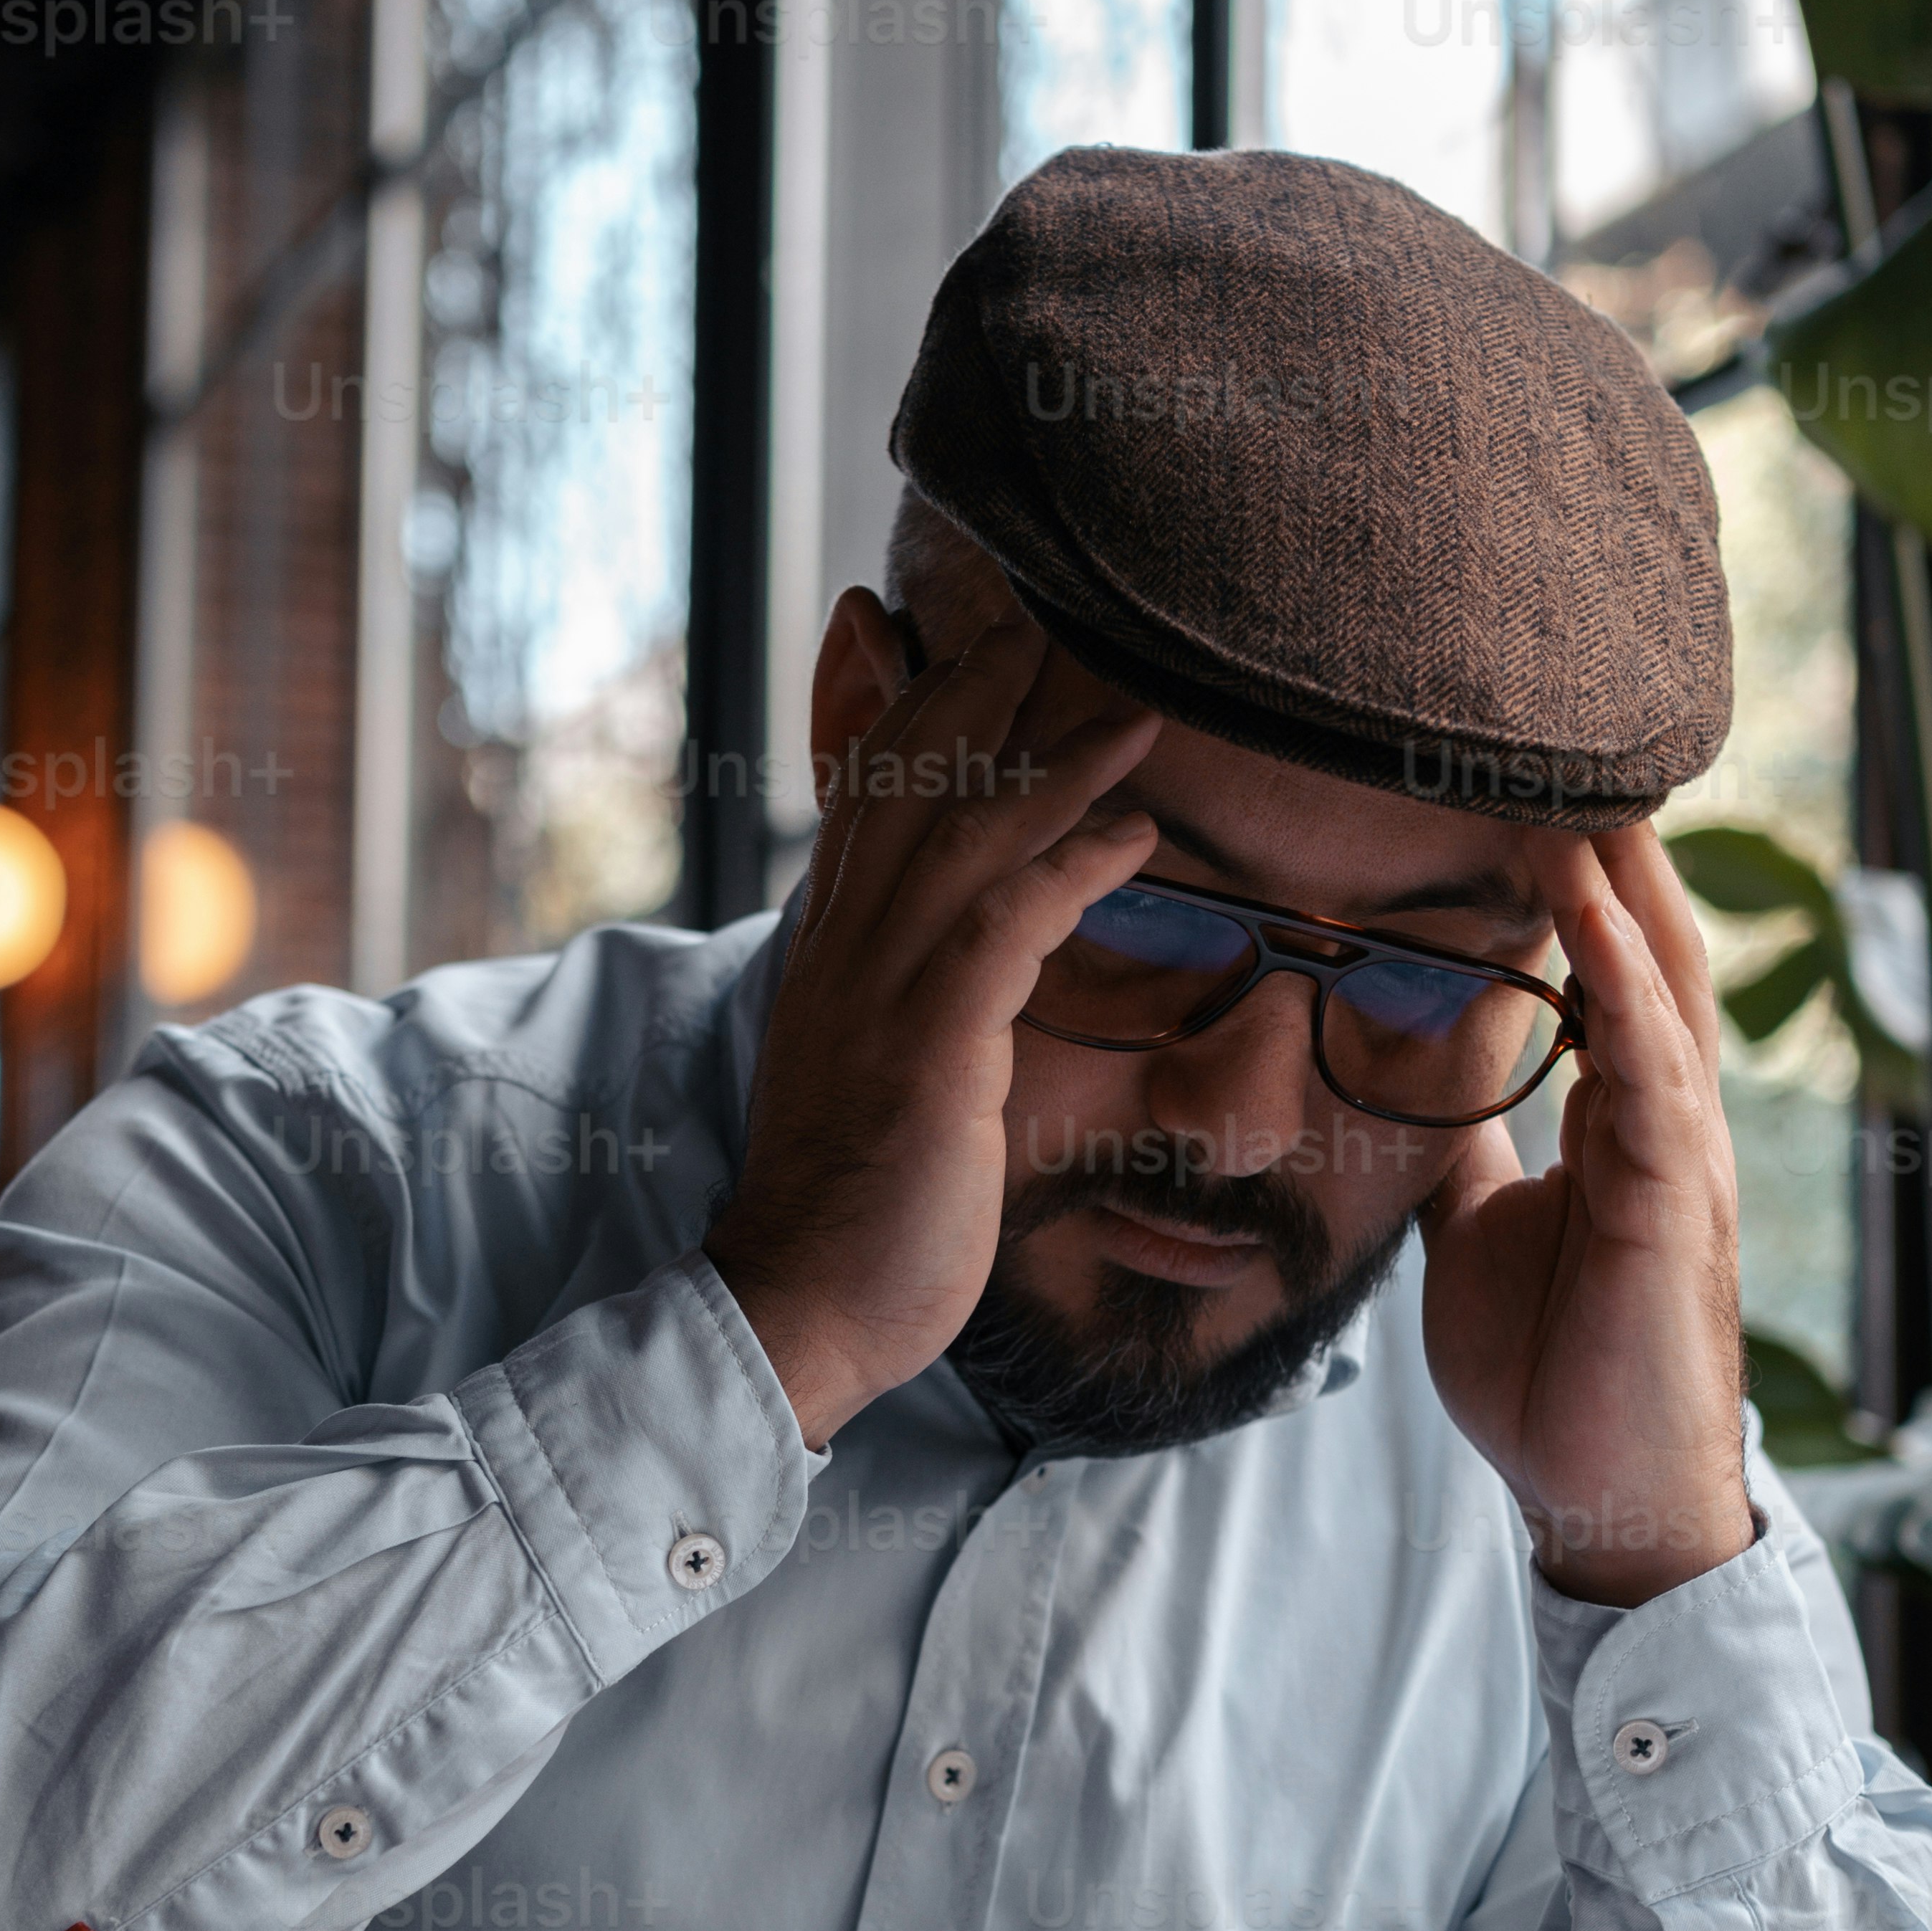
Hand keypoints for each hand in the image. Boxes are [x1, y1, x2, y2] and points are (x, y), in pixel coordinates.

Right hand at [706, 606, 1157, 1446]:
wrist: (797, 1307)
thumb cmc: (854, 1218)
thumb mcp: (877, 1089)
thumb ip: (908, 1021)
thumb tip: (952, 995)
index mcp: (828, 965)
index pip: (859, 811)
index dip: (896, 721)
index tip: (930, 646)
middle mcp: (844, 957)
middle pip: (905, 791)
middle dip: (969, 698)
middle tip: (1034, 623)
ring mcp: (882, 994)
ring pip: (964, 838)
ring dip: (1054, 766)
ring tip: (1131, 714)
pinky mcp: (931, 1044)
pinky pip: (1006, 923)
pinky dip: (1070, 865)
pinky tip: (1133, 833)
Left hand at [1414, 822, 1755, 1607]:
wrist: (1603, 1496)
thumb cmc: (1553, 1375)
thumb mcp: (1481, 1235)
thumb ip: (1467, 1155)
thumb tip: (1417, 1091)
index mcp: (1624, 1122)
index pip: (1609, 970)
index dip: (1576, 882)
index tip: (1525, 791)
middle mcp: (1666, 1119)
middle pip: (1653, 947)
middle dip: (1615, 845)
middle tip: (1566, 743)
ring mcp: (1679, 1153)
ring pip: (1665, 980)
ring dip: (1620, 880)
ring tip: (1574, 783)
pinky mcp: (1669, 1198)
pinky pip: (1650, 1061)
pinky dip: (1621, 977)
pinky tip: (1585, 908)